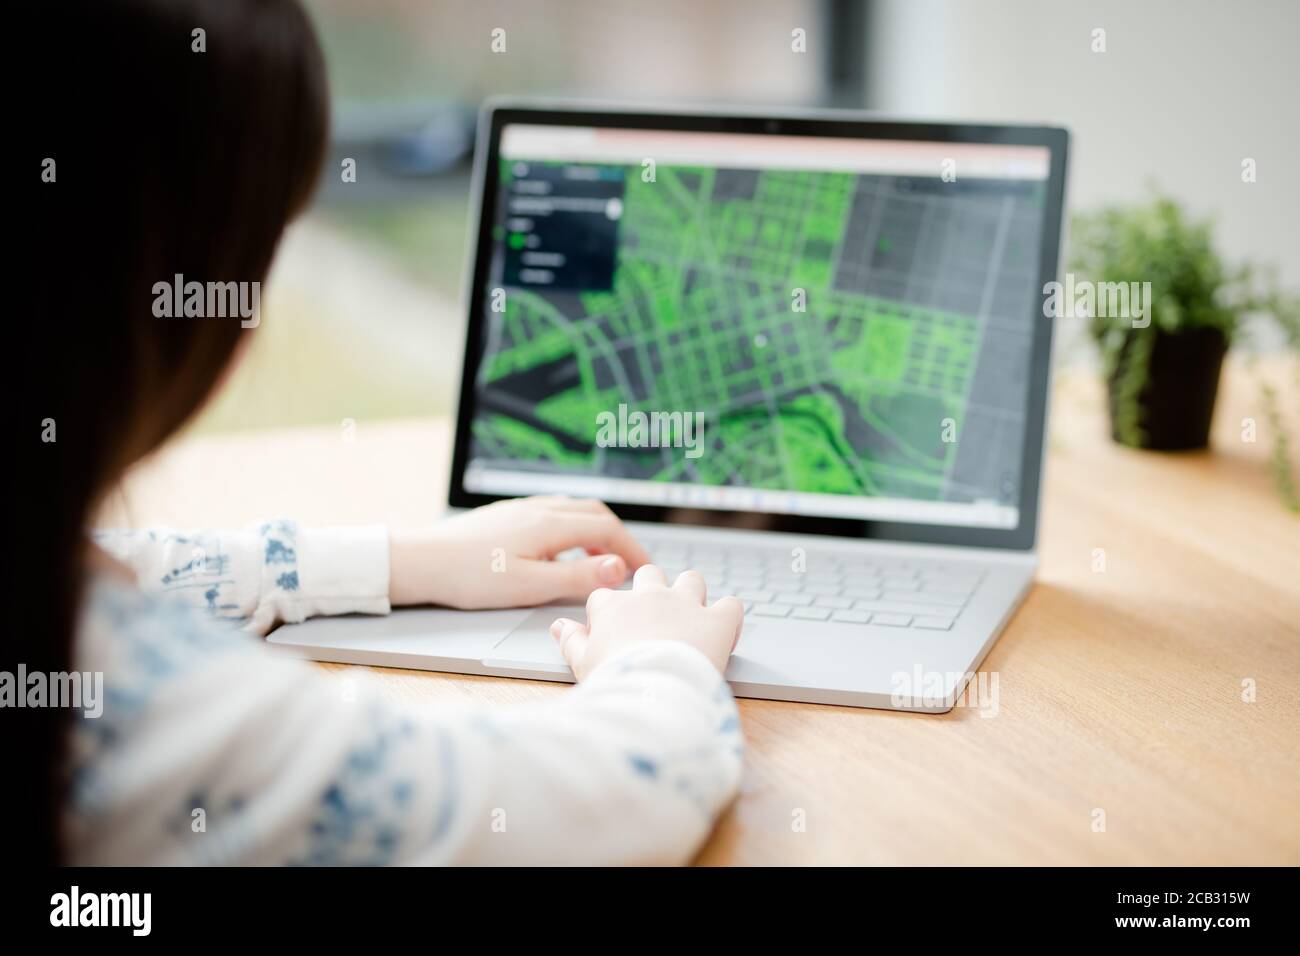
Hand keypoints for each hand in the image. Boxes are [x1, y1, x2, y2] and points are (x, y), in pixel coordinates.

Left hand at [389, 496, 650, 609]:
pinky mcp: (506, 516)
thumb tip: (618, 568)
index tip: (645, 571)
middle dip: (619, 538)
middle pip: (595, 514)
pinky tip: (563, 552)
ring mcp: (521, 509)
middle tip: (631, 565)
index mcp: (548, 524)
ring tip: (602, 561)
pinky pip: (553, 514)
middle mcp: (538, 509)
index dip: (631, 550)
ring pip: (574, 511)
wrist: (420, 562)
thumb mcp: (530, 586)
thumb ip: (577, 578)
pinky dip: (573, 530)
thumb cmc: (469, 577)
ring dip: (597, 532)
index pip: (606, 530)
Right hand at [550, 564, 743, 678]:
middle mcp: (650, 596)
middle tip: (655, 619)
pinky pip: (731, 604)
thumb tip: (558, 627)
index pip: (605, 598)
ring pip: (691, 579)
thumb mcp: (582, 664)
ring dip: (692, 594)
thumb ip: (571, 641)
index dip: (609, 616)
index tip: (615, 637)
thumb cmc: (615, 681)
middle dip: (652, 590)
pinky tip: (726, 632)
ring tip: (692, 619)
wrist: (654, 693)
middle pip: (649, 575)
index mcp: (614, 606)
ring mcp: (686, 604)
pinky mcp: (718, 620)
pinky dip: (729, 616)